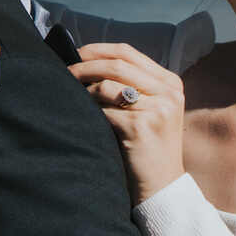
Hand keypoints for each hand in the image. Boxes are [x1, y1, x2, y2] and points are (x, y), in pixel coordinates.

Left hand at [69, 42, 185, 203]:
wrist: (163, 185)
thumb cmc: (148, 147)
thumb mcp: (152, 109)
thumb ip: (132, 85)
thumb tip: (90, 63)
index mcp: (170, 83)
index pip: (129, 52)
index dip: (98, 50)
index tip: (76, 53)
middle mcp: (168, 92)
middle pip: (117, 65)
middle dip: (85, 65)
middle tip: (65, 70)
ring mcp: (157, 108)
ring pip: (108, 86)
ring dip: (84, 88)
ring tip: (71, 93)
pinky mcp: (141, 126)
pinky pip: (104, 110)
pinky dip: (89, 110)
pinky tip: (82, 115)